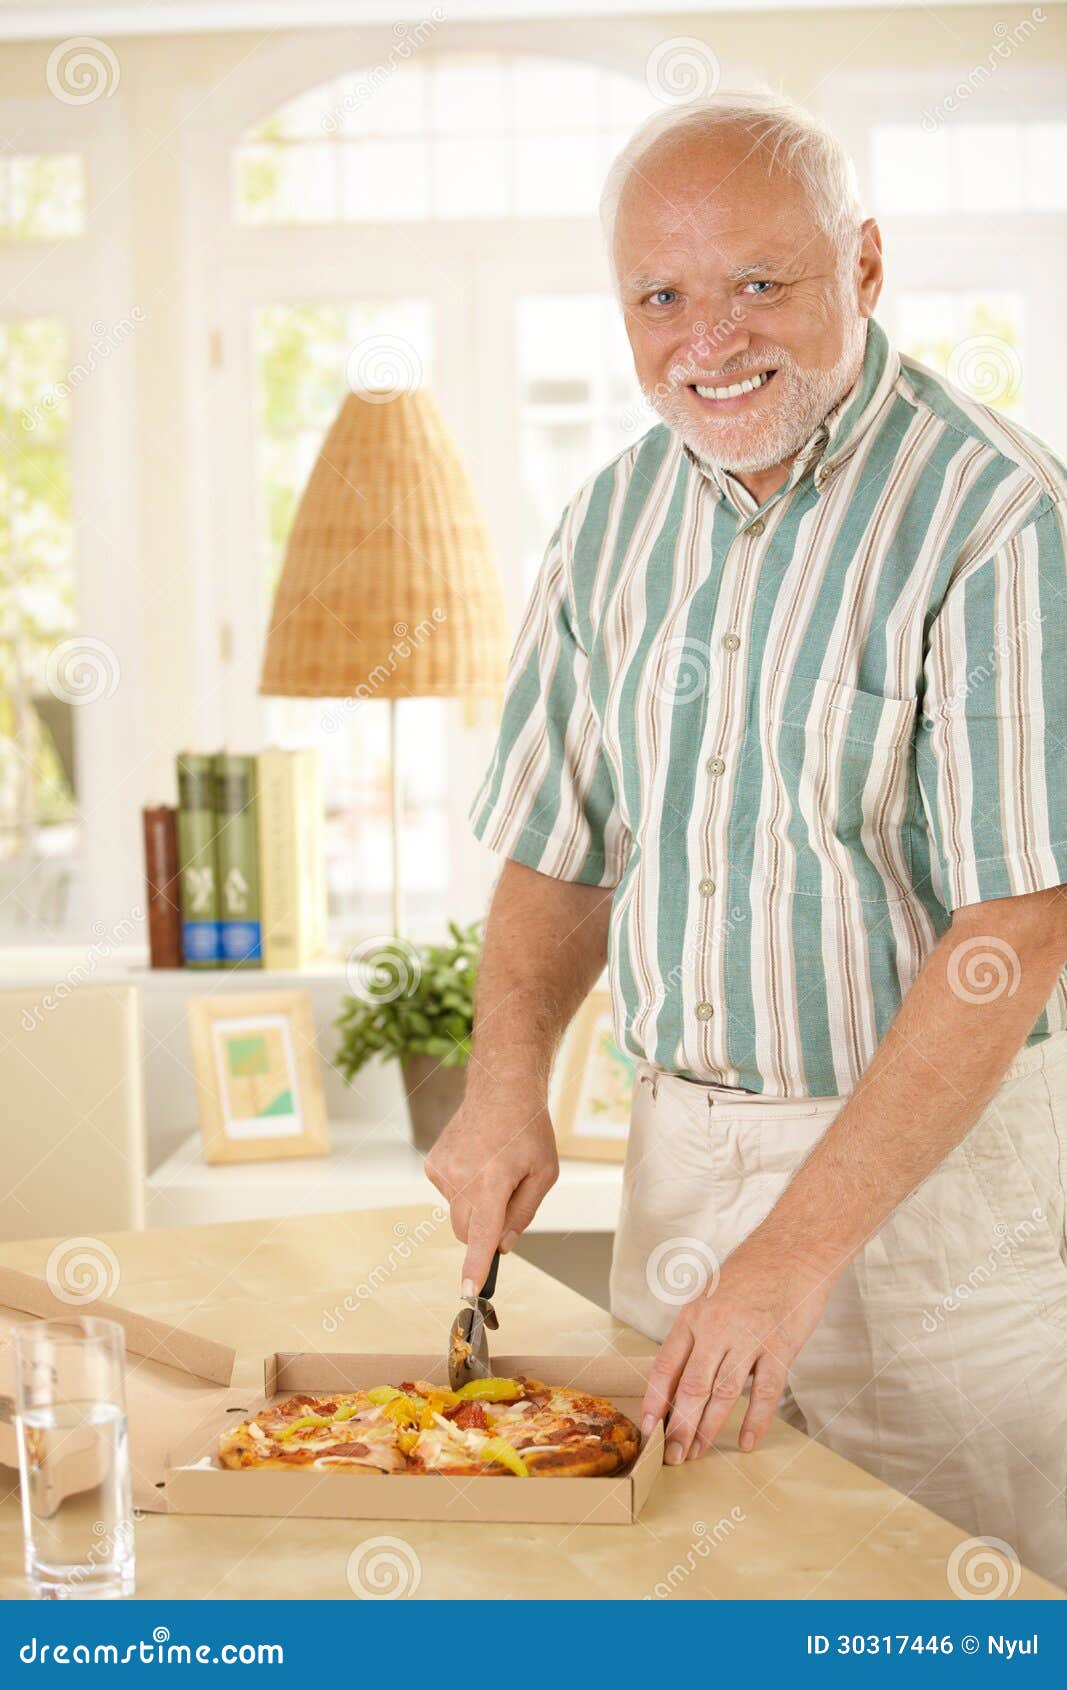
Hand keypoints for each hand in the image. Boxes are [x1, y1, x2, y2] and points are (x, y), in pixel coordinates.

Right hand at [424, 1091, 558, 1291]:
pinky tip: (477, 1161)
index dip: (476, 1266)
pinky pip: (448, 1194)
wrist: (500, 1089)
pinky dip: (463, 1188)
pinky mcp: (432, 1164)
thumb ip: (523, 1214)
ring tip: (493, 1169)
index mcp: (493, 1181)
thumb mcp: (544, 1174)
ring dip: (475, 1206)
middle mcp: (462, 1177)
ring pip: (457, 1214)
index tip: (468, 1290)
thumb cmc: (529, 1130)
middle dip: (484, 1231)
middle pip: (467, 1232)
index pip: (481, 1234)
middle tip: (506, 1201)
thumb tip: (503, 1245)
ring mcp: (443, 1170)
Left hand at [641, 1237, 836, 1461]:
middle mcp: (716, 1328)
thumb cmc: (751, 1272)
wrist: (794, 1250)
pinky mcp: (780, 1347)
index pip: (665, 1366)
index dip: (654, 1401)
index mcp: (693, 1316)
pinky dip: (755, 1420)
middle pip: (691, 1388)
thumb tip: (682, 1376)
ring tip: (697, 1453)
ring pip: (723, 1394)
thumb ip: (697, 1334)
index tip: (648, 1428)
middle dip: (680, 1427)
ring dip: (708, 1428)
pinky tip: (747, 1442)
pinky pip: (764, 1392)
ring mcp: (749, 1339)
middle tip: (672, 1457)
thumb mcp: (711, 1295)